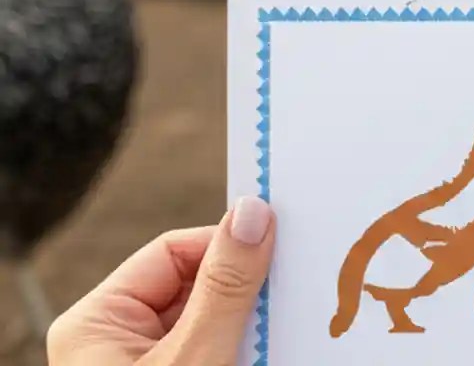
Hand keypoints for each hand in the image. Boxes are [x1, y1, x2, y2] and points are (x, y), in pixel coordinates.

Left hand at [48, 197, 274, 364]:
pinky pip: (213, 347)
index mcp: (95, 321)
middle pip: (196, 285)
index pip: (174, 251)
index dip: (228, 248)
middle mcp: (113, 339)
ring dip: (246, 325)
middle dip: (242, 292)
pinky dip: (241, 348)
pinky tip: (265, 352)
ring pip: (210, 319)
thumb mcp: (195, 356)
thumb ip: (224, 288)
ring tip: (275, 336)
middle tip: (287, 296)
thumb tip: (252, 214)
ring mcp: (141, 362)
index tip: (278, 247)